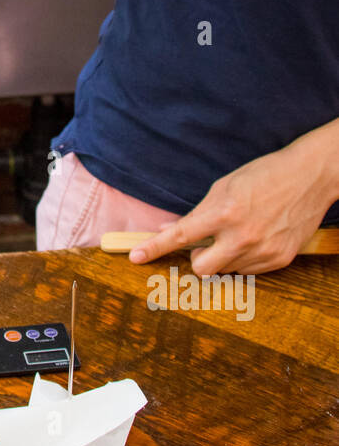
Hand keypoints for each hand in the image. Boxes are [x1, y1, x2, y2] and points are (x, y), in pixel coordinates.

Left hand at [129, 128, 338, 274]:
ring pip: (225, 270)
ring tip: (239, 232)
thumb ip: (197, 212)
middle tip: (206, 243)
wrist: (310, 177)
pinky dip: (243, 258)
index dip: (155, 248)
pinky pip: (248, 270)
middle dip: (197, 259)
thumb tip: (170, 229)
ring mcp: (262, 251)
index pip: (181, 236)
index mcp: (225, 212)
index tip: (135, 257)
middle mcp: (243, 236)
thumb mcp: (224, 186)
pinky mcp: (279, 260)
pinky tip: (256, 237)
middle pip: (201, 268)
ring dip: (223, 257)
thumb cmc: (263, 175)